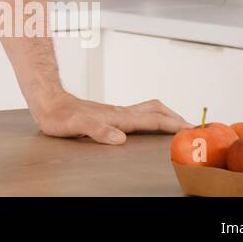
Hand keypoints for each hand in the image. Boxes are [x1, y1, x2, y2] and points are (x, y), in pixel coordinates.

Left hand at [29, 91, 190, 144]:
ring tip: (180, 126)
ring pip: (148, 110)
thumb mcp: (76, 126)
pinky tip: (150, 126)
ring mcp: (116, 113)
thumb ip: (97, 130)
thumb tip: (120, 138)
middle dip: (176, 118)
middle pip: (156, 111)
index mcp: (118, 117)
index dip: (174, 124)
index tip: (193, 129)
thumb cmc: (60, 116)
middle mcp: (120, 113)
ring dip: (166, 117)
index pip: (153, 120)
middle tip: (195, 127)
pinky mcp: (110, 115)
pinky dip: (152, 119)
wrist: (48, 103)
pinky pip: (138, 115)